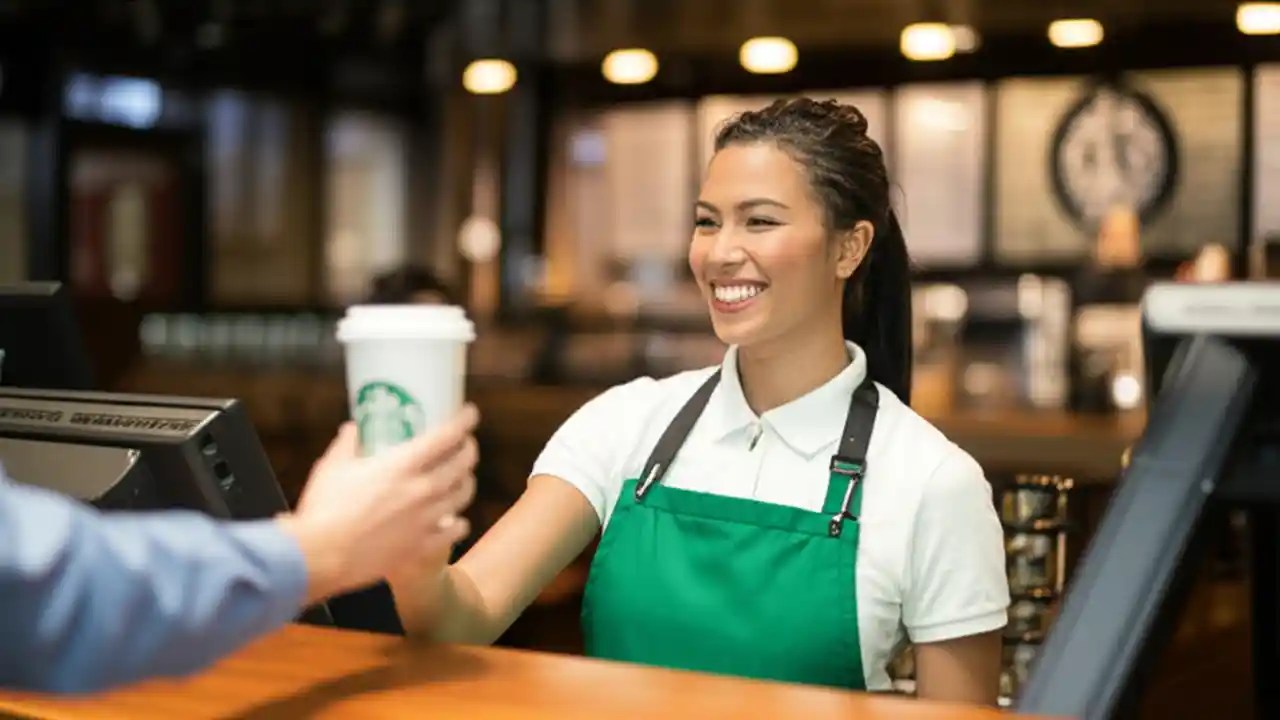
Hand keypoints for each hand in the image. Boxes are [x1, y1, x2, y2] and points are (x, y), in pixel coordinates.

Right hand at [277, 405, 479, 603]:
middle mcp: (423, 489)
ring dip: (466, 481)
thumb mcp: (332, 467)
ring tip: (462, 477)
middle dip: (469, 448)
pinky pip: (456, 529)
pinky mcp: (423, 546)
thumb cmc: (324, 509)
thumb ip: (347, 444)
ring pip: (464, 494)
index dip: (464, 421)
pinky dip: (459, 522)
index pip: (447, 435)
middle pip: (462, 463)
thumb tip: (353, 428)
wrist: (321, 556)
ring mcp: (427, 519)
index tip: (470, 414)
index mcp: (403, 465)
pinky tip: (454, 519)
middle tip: (465, 443)